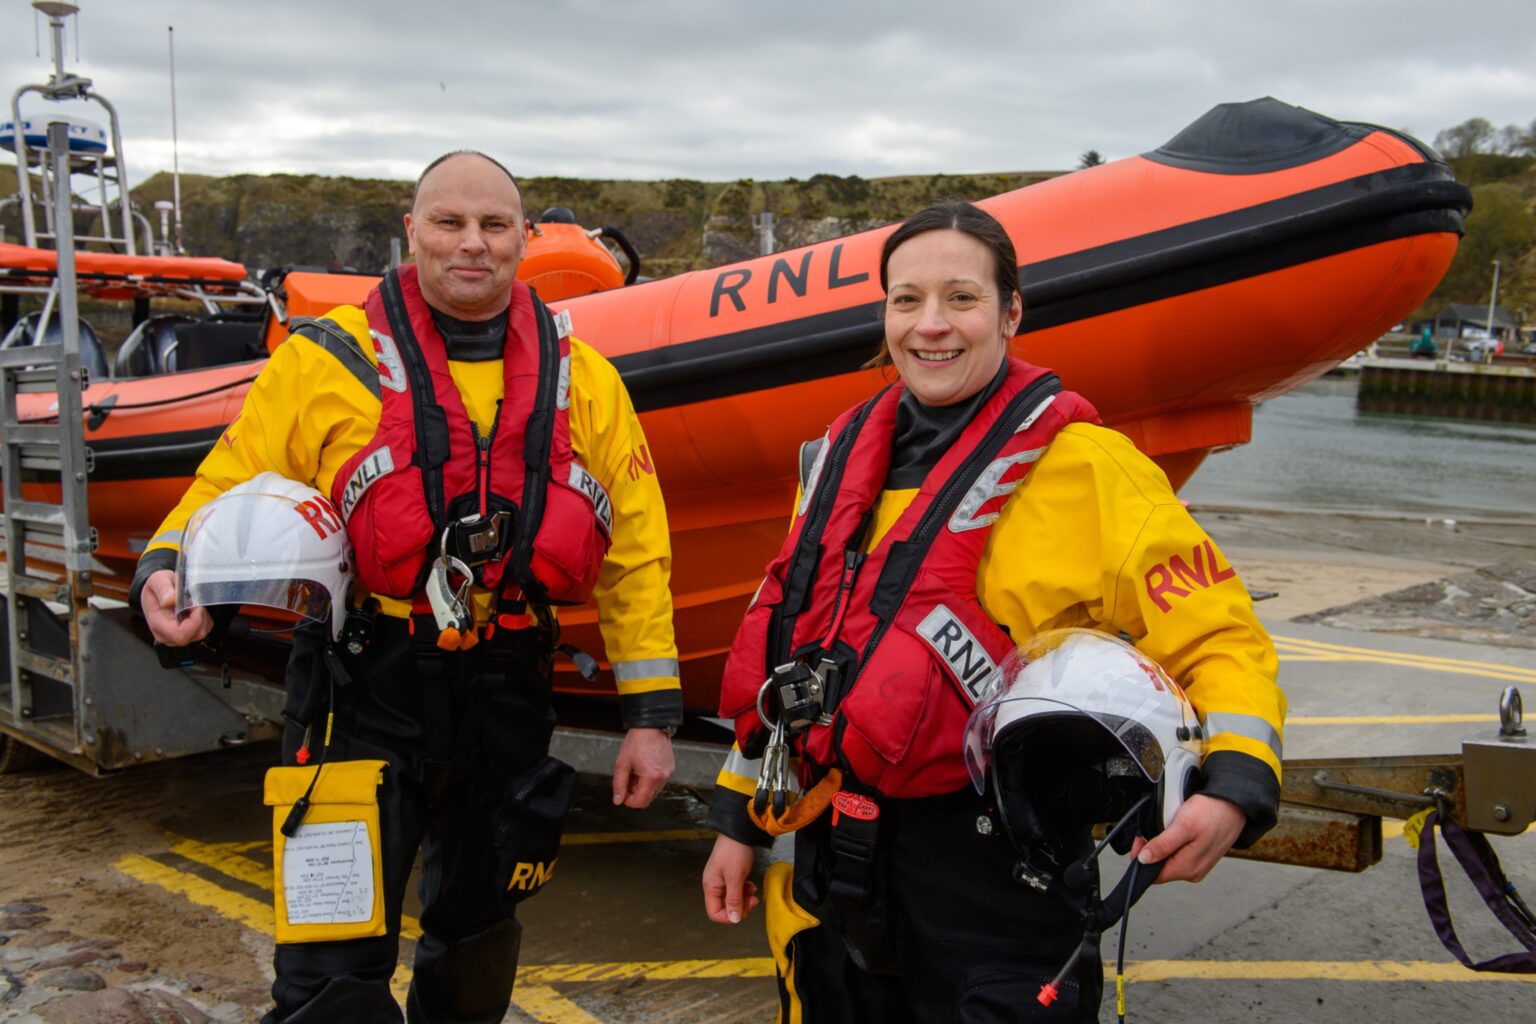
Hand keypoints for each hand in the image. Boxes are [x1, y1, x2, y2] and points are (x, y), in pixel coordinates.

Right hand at [140, 568, 211, 646]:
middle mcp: (165, 635)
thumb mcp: (158, 579)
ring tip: (193, 604)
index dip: (194, 620)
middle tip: (194, 601)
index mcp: (157, 623)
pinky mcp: (185, 636)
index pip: (180, 634)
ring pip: (201, 633)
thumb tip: (169, 600)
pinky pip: (203, 630)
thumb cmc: (157, 586)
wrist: (156, 591)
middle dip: (200, 616)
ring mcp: (175, 638)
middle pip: (194, 634)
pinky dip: (203, 619)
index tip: (195, 604)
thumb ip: (163, 588)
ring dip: (203, 617)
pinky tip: (194, 609)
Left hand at [611, 727, 673, 807]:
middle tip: (628, 780)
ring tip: (636, 771)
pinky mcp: (670, 768)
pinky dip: (650, 780)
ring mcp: (668, 773)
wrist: (651, 726)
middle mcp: (663, 777)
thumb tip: (618, 799)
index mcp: (651, 777)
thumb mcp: (622, 763)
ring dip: (643, 787)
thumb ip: (619, 784)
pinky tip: (644, 767)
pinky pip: (659, 781)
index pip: (641, 802)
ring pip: (654, 791)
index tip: (623, 794)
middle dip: (635, 793)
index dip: (629, 801)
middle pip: (648, 799)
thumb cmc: (637, 740)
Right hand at [702, 834, 759, 923]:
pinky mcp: (729, 876)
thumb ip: (734, 899)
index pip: (714, 913)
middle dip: (739, 907)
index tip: (743, 911)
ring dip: (743, 899)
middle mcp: (714, 886)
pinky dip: (744, 891)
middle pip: (724, 908)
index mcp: (710, 887)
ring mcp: (721, 881)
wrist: (739, 832)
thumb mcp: (735, 877)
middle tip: (752, 900)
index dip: (729, 916)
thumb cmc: (734, 851)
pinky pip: (736, 891)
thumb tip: (733, 919)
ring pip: (732, 900)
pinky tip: (750, 885)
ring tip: (752, 890)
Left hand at [1130, 793, 1245, 882]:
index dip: (1142, 858)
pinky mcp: (1201, 857)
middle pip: (1160, 867)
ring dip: (1163, 845)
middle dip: (1152, 849)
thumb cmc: (1212, 812)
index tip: (1141, 839)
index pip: (1154, 875)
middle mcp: (1193, 871)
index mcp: (1188, 869)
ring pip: (1169, 860)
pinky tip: (1180, 831)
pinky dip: (1174, 843)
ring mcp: (1198, 865)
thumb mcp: (1183, 825)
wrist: (1234, 804)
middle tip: (1155, 829)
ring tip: (1171, 827)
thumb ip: (1163, 845)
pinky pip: (1180, 854)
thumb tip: (1144, 860)